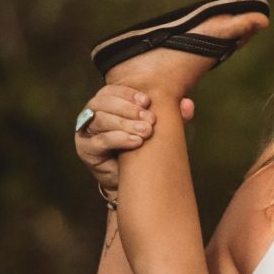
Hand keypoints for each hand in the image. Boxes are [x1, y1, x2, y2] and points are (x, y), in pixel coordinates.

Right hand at [74, 84, 194, 200]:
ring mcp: (85, 132)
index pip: (111, 90)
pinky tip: (136, 142)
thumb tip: (188, 104)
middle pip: (103, 102)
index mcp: (105, 104)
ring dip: (125, 123)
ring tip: (146, 131)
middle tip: (150, 119)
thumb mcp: (158, 130)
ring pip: (101, 120)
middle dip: (128, 109)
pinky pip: (101, 140)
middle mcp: (92, 115)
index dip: (128, 93)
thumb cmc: (143, 151)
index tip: (147, 101)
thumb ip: (172, 116)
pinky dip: (119, 139)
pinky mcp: (85, 150)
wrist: (131, 182)